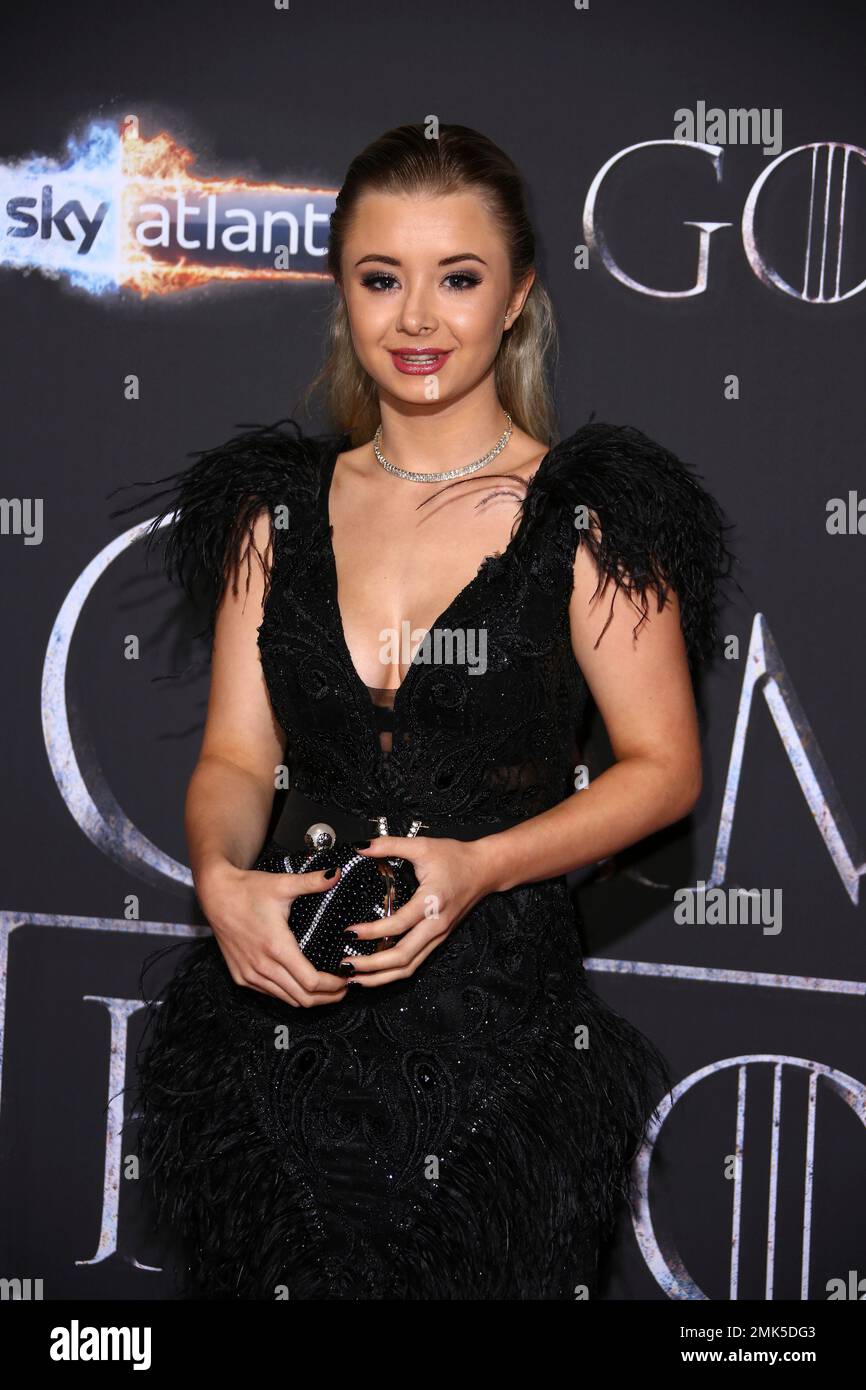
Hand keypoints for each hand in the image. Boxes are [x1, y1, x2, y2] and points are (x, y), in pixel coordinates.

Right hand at [196, 859, 349, 1007]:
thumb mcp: (282, 884)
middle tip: (344, 988)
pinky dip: (289, 994)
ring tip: (328, 990)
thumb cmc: (249, 889)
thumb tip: (337, 873)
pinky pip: (271, 994)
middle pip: (303, 998)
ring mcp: (249, 975)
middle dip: (328, 997)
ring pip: (287, 1000)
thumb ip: (312, 882)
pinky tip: (301, 984)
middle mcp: (262, 966)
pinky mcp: (241, 977)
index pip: (311, 982)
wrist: (216, 895)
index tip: (347, 978)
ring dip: (310, 999)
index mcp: (276, 947)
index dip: (333, 985)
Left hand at [338, 835, 499, 987]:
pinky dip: (393, 972)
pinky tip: (376, 972)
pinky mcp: (438, 940)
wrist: (485, 870)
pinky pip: (415, 963)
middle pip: (403, 957)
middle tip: (345, 966)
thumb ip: (389, 845)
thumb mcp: (422, 846)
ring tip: (355, 978)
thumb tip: (360, 847)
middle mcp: (436, 925)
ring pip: (409, 967)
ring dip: (381, 976)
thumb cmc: (456, 858)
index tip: (349, 932)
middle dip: (372, 965)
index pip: (399, 925)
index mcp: (431, 902)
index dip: (373, 931)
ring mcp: (438, 936)